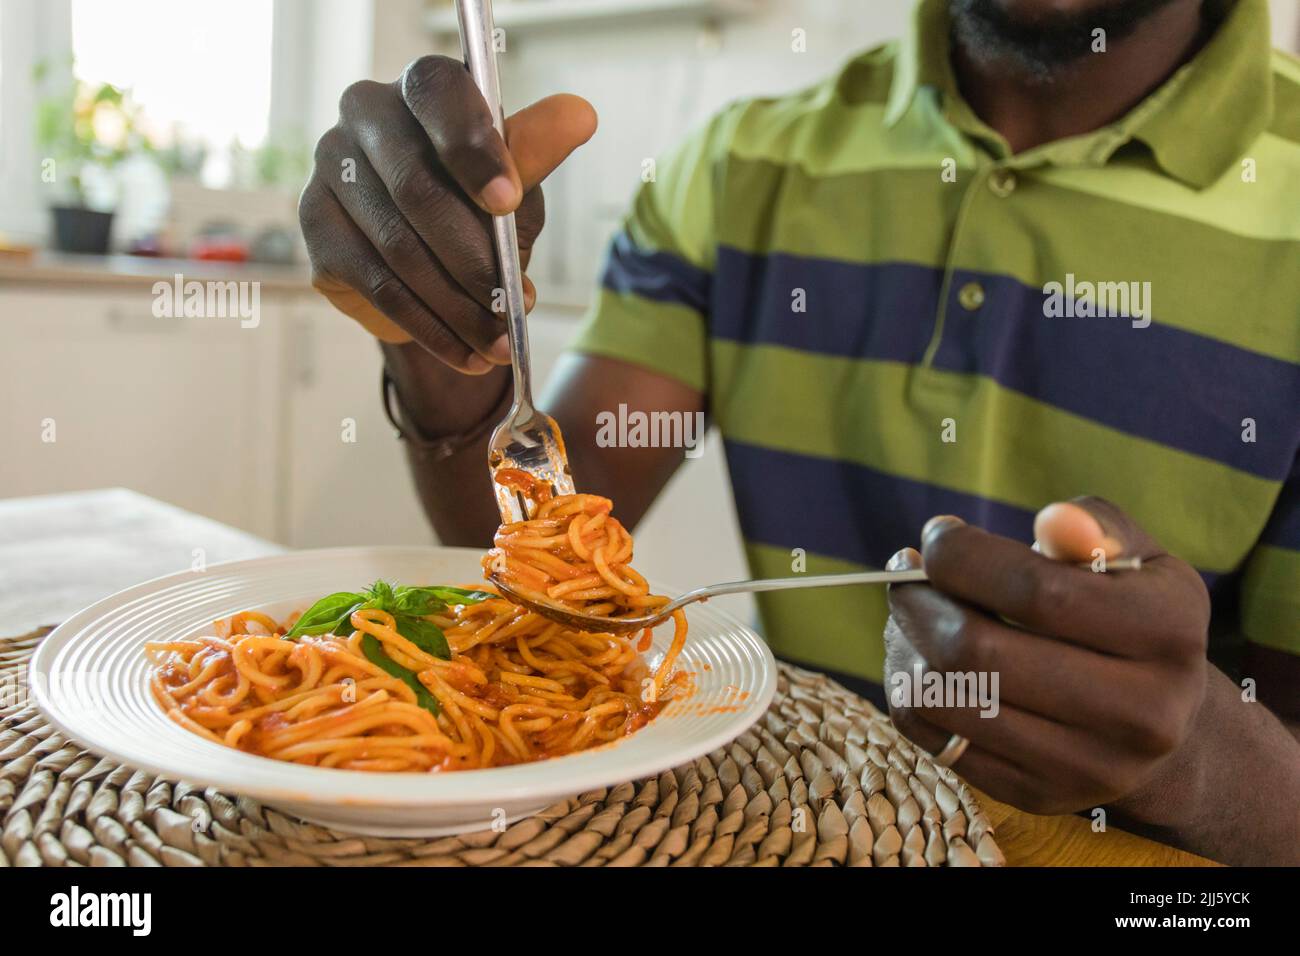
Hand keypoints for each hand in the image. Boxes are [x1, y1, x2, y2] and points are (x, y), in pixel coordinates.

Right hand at [298, 55, 595, 370]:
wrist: (431, 264)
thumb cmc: (476, 206)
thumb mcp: (513, 183)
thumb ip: (534, 154)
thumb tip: (579, 115)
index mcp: (421, 89)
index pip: (438, 93)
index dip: (472, 148)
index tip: (506, 203)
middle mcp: (366, 114)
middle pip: (415, 185)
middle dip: (473, 256)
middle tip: (514, 303)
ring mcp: (331, 166)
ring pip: (398, 246)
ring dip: (457, 306)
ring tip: (500, 343)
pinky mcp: (317, 226)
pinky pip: (378, 284)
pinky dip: (430, 327)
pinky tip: (467, 353)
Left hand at [883, 496, 1209, 817]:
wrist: (1159, 720)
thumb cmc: (1128, 612)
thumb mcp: (1131, 557)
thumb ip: (1092, 527)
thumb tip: (1053, 521)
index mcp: (1166, 634)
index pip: (1035, 592)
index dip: (963, 556)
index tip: (938, 535)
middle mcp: (1140, 713)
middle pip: (976, 652)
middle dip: (918, 600)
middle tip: (906, 574)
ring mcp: (1088, 765)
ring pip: (942, 699)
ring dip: (904, 643)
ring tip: (911, 613)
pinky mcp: (1039, 795)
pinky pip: (934, 738)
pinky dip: (908, 688)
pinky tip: (920, 657)